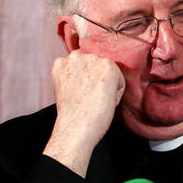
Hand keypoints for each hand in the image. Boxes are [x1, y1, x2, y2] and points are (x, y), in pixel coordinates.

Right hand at [42, 51, 125, 175]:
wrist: (75, 126)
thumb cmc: (71, 115)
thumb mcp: (66, 88)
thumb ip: (75, 75)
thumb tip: (91, 75)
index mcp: (61, 62)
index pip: (84, 65)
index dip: (87, 82)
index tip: (83, 95)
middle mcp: (76, 57)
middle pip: (98, 66)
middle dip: (98, 81)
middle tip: (90, 99)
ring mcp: (92, 60)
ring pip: (110, 72)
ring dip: (108, 86)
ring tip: (95, 100)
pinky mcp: (108, 66)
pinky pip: (120, 80)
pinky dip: (116, 93)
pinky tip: (103, 100)